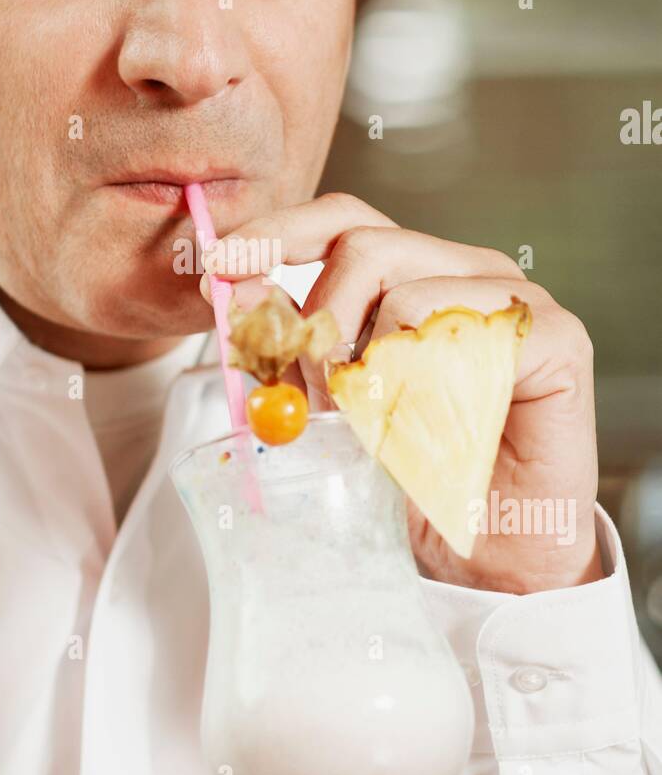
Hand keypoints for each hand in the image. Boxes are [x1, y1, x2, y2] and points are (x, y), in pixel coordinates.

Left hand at [202, 193, 603, 594]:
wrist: (491, 554)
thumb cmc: (414, 475)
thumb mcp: (330, 403)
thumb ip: (291, 345)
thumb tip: (236, 290)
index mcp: (417, 272)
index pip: (343, 220)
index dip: (278, 234)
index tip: (220, 267)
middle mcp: (467, 271)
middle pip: (364, 247)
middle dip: (313, 323)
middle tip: (307, 395)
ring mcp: (515, 299)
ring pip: (404, 298)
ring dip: (369, 376)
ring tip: (381, 434)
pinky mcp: (555, 338)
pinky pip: (460, 343)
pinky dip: (426, 397)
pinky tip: (434, 437)